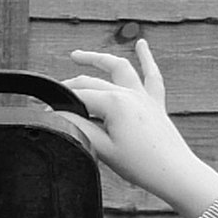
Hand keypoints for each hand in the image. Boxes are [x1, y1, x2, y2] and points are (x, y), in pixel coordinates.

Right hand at [61, 39, 217, 217]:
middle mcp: (129, 93)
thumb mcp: (103, 149)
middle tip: (52, 96)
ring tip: (78, 56)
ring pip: (119, 68)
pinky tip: (141, 44)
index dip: (58, 103)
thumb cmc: (141, 165)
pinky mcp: (156, 103)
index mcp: (114, 103)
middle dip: (69, 86)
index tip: (43, 111)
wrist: (175, 173)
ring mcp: (144, 96)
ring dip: (98, 59)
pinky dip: (146, 58)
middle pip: (92, 82)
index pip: (78, 97)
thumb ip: (80, 128)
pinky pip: (152, 76)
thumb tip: (59, 116)